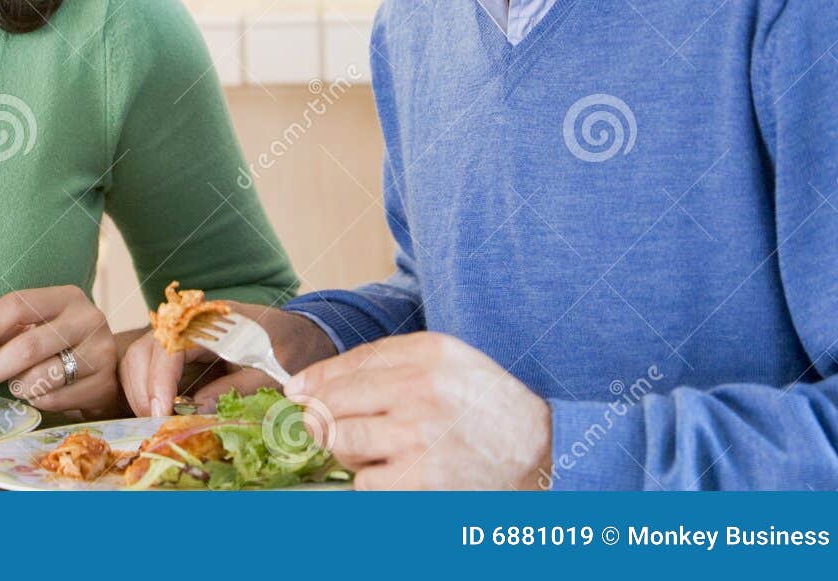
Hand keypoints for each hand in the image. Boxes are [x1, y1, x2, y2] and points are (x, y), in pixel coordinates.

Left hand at [0, 286, 119, 415]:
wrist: (108, 369)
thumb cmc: (60, 344)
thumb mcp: (31, 330)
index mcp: (66, 297)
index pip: (19, 304)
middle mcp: (88, 319)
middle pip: (28, 345)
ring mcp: (100, 351)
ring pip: (41, 377)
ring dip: (18, 385)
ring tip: (18, 383)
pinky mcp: (104, 383)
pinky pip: (55, 399)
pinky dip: (38, 399)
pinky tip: (42, 391)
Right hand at [120, 302, 338, 415]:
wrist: (293, 333)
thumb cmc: (283, 349)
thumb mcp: (268, 373)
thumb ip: (235, 389)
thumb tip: (197, 409)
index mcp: (211, 320)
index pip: (169, 346)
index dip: (160, 380)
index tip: (161, 413)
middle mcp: (187, 321)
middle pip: (144, 351)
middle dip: (144, 391)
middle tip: (157, 424)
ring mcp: (178, 334)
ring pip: (139, 359)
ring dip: (141, 392)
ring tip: (159, 421)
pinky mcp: (175, 349)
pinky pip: (147, 366)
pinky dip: (146, 390)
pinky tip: (160, 412)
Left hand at [285, 331, 550, 489]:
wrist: (539, 449)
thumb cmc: (482, 402)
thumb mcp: (443, 360)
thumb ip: (380, 361)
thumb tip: (304, 385)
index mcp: (426, 353)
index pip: (347, 364)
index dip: (314, 382)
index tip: (298, 394)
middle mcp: (420, 390)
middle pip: (333, 404)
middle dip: (324, 418)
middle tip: (336, 426)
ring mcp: (419, 437)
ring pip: (342, 443)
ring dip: (349, 450)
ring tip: (379, 448)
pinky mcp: (421, 481)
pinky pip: (365, 483)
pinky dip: (373, 481)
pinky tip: (399, 472)